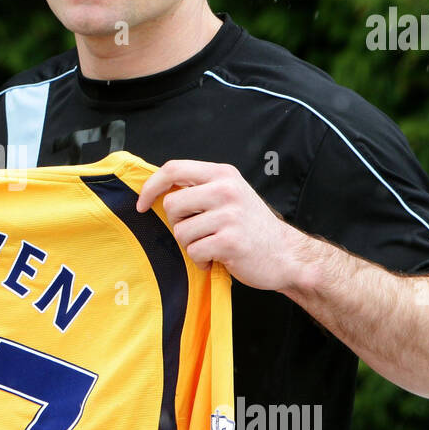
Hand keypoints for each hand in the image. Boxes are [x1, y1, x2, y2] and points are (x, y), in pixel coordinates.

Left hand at [136, 159, 308, 291]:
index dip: (151, 186)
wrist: (286, 254)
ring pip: (180, 232)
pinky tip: (217, 258)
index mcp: (223, 175)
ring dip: (191, 245)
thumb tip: (157, 191)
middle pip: (171, 205)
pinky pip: (193, 251)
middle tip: (199, 232)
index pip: (174, 169)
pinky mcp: (230, 241)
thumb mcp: (230, 195)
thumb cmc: (251, 228)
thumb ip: (200, 189)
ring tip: (212, 245)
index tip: (142, 204)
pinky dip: (200, 260)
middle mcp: (226, 190)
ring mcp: (229, 215)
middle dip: (178, 224)